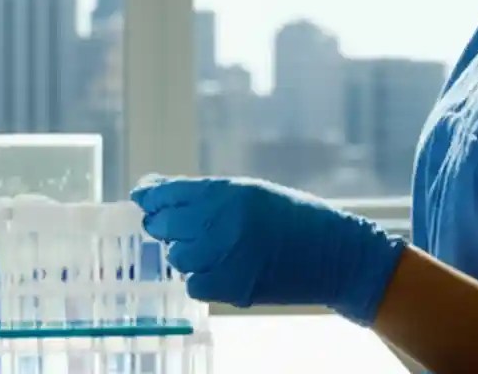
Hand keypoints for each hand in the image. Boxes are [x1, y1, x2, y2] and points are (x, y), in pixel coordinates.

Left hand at [130, 175, 405, 324]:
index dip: (151, 194)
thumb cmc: (295, 218)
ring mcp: (226, 257)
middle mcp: (222, 222)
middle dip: (164, 224)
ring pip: (179, 256)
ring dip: (186, 252)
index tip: (141, 194)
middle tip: (168, 224)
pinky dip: (201, 278)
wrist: (336, 254)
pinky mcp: (233, 286)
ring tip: (210, 247)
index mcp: (228, 193)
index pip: (170, 193)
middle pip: (167, 225)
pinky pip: (194, 284)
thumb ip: (208, 195)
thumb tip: (157, 190)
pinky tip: (220, 268)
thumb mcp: (252, 193)